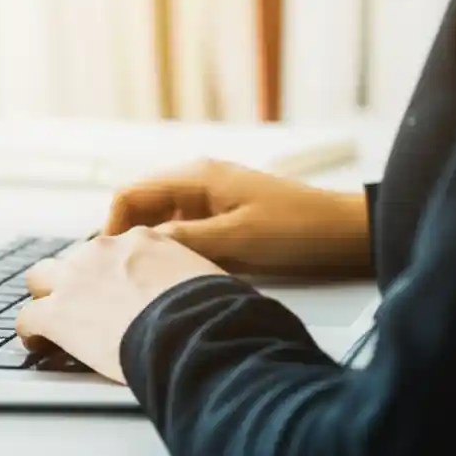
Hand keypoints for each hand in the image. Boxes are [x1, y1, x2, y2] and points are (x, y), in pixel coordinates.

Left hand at [17, 228, 225, 384]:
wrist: (189, 330)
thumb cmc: (210, 311)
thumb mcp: (206, 280)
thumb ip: (190, 281)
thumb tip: (206, 300)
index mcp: (141, 240)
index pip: (115, 249)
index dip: (112, 272)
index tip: (116, 290)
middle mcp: (103, 250)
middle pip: (73, 258)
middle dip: (74, 280)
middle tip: (81, 305)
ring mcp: (74, 279)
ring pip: (41, 279)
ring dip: (47, 298)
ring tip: (51, 323)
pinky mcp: (56, 313)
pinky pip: (28, 318)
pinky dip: (31, 332)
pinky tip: (37, 344)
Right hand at [103, 159, 372, 278]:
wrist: (345, 233)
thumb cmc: (298, 229)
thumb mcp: (237, 238)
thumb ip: (185, 241)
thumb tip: (138, 248)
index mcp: (195, 177)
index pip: (129, 195)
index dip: (112, 227)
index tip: (109, 262)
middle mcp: (194, 182)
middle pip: (138, 207)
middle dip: (125, 239)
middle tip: (121, 276)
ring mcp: (206, 199)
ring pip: (156, 222)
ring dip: (148, 247)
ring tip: (144, 278)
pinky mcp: (218, 218)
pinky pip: (179, 233)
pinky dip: (170, 251)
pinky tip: (175, 274)